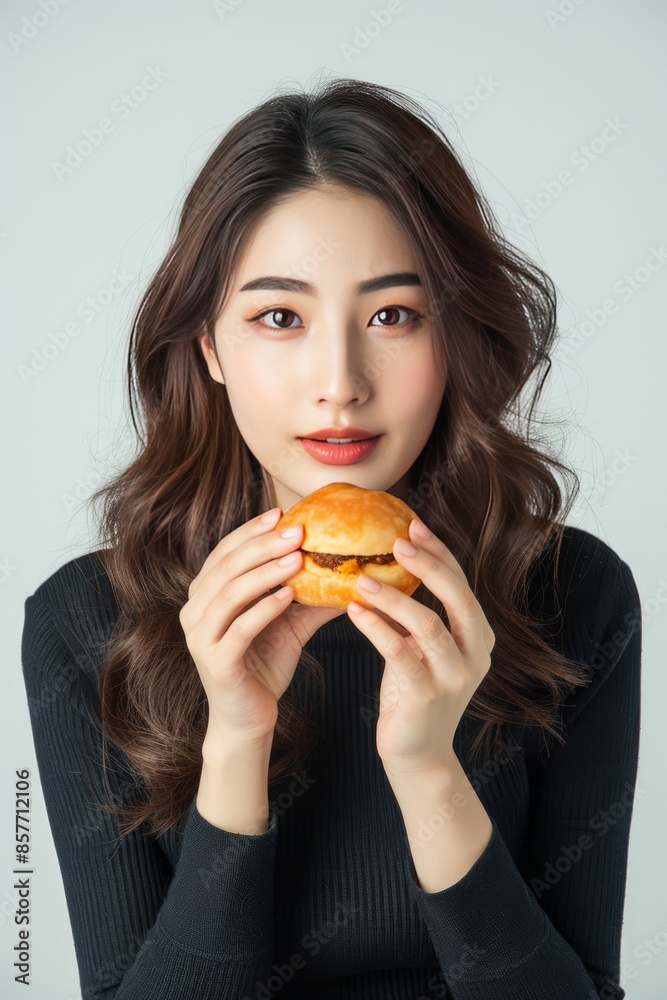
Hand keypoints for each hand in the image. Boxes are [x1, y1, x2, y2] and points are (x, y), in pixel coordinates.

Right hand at [179, 509, 344, 751]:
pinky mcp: (215, 661)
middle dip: (263, 544)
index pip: (225, 552)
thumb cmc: (264, 667)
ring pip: (230, 592)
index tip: (282, 513)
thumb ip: (309, 598)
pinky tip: (289, 595)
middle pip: (227, 566)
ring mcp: (201, 636)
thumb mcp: (289, 625)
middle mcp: (195, 611)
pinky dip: (264, 608)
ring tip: (297, 558)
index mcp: (206, 595)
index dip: (252, 530)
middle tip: (297, 531)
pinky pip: (240, 627)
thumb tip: (349, 571)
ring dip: (265, 571)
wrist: (247, 720)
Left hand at [347, 517, 494, 777]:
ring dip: (393, 598)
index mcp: (478, 635)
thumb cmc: (413, 691)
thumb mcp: (421, 647)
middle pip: (458, 598)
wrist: (417, 753)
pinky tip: (353, 611)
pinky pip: (400, 654)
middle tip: (396, 542)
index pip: (461, 583)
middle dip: (428, 565)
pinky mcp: (428, 697)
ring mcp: (455, 676)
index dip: (438, 553)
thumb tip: (385, 562)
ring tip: (361, 578)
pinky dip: (377, 629)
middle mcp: (475, 653)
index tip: (412, 525)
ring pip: (428, 625)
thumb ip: (415, 611)